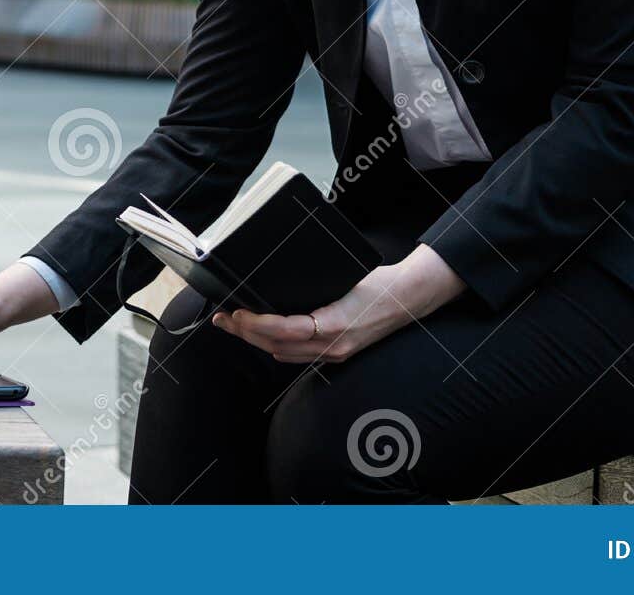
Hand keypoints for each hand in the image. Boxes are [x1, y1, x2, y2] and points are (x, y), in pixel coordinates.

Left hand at [210, 243, 466, 363]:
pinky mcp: (337, 352)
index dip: (258, 324)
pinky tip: (262, 337)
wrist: (410, 299)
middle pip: (278, 347)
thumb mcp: (347, 278)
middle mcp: (333, 346)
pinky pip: (298, 355)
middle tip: (224, 319)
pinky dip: (276, 345)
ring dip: (256, 340)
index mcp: (335, 326)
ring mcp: (335, 353)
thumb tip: (277, 281)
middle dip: (246, 334)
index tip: (238, 314)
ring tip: (234, 326)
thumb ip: (315, 287)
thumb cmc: (381, 283)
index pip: (286, 331)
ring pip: (284, 353)